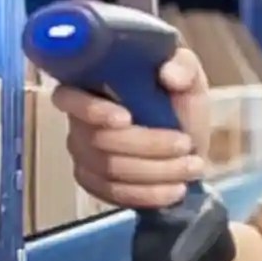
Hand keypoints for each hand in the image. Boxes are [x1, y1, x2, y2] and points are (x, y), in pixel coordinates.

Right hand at [53, 48, 212, 208]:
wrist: (188, 144)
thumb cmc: (179, 101)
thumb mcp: (190, 77)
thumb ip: (184, 67)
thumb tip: (169, 74)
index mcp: (93, 86)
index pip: (69, 97)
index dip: (91, 110)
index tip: (126, 118)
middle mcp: (79, 122)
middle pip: (100, 141)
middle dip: (148, 145)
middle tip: (186, 145)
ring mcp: (83, 155)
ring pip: (110, 170)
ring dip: (156, 171)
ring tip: (192, 166)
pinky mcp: (94, 183)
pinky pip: (113, 194)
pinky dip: (149, 194)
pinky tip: (175, 189)